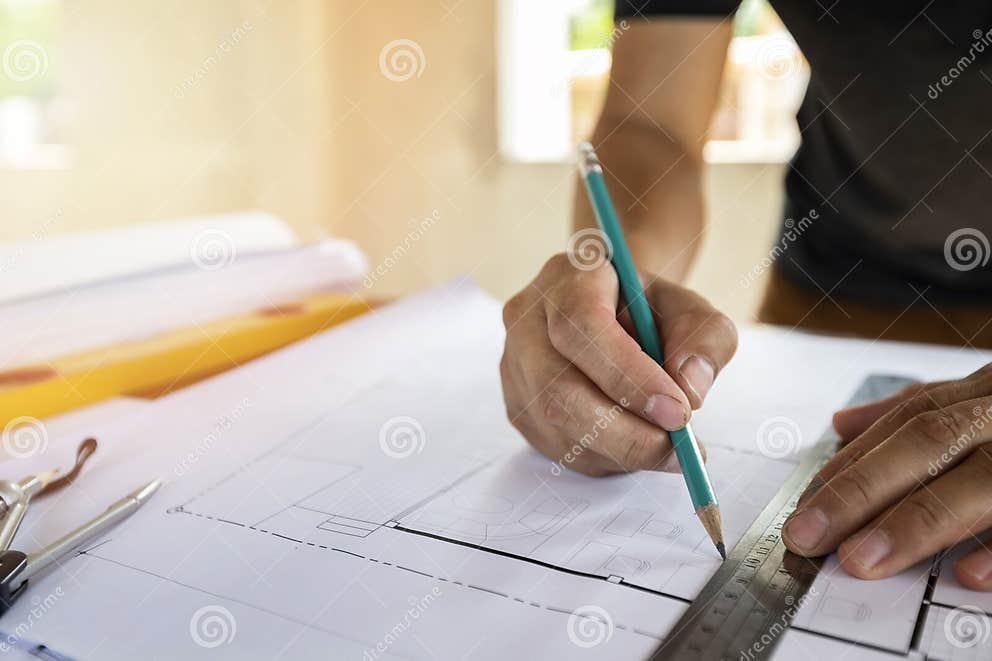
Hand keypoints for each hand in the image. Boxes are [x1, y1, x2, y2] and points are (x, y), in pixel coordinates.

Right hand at [499, 253, 736, 476]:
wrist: (609, 310)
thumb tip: (690, 390)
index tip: (679, 413)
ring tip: (666, 445)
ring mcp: (514, 366)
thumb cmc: (648, 309)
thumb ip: (704, 338)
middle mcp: (527, 320)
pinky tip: (633, 440)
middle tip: (679, 450)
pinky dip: (605, 456)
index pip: (584, 328)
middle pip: (558, 390)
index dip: (629, 376)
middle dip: (626, 433)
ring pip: (557, 427)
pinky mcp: (516, 405)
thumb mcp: (690, 309)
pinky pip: (557, 448)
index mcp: (567, 279)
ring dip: (621, 449)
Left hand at [783, 368, 991, 589]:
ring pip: (979, 481)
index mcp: (980, 394)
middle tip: (808, 536)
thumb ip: (916, 413)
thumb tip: (841, 424)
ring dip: (915, 522)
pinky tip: (964, 574)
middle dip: (862, 490)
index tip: (802, 510)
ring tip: (860, 559)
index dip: (850, 465)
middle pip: (927, 443)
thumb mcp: (979, 402)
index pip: (904, 422)